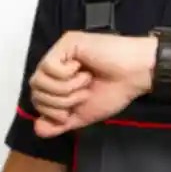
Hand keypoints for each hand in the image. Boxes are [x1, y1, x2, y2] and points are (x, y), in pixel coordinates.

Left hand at [28, 31, 155, 137]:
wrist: (134, 76)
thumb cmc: (115, 90)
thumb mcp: (82, 114)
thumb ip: (59, 124)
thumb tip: (37, 128)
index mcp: (60, 81)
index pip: (38, 100)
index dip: (53, 111)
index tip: (77, 106)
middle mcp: (57, 65)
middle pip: (36, 91)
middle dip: (61, 101)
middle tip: (85, 93)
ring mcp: (61, 53)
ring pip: (40, 80)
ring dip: (66, 88)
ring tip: (85, 81)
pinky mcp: (67, 43)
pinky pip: (49, 66)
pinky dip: (66, 75)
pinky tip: (83, 69)